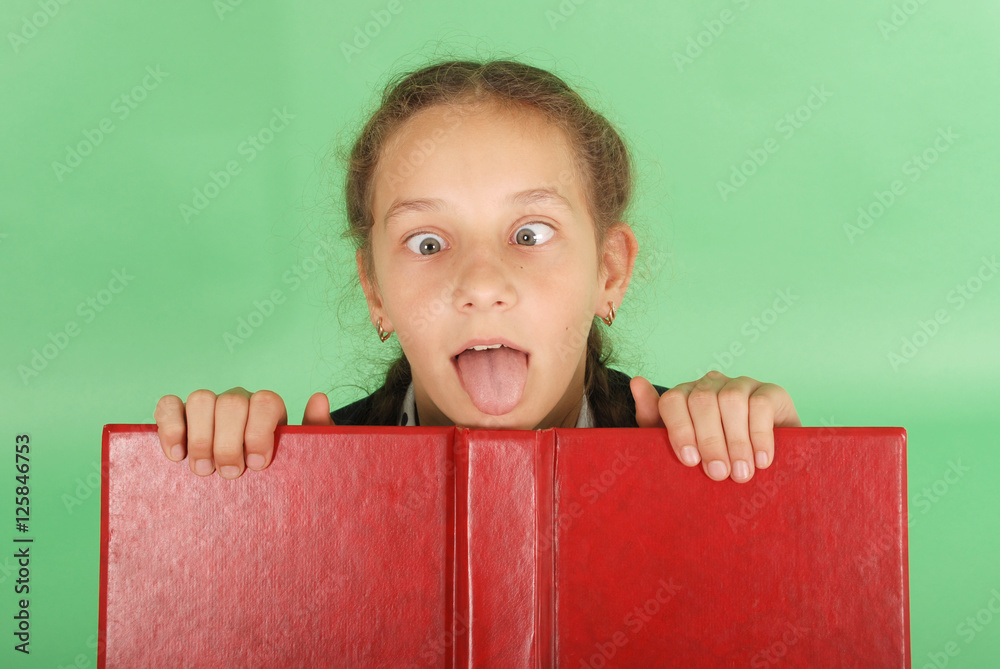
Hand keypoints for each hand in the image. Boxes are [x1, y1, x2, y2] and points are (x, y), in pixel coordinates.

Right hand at [154, 388, 335, 478]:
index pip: (266, 402)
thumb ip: (316, 431)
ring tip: (203, 470)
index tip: (258, 465)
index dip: (260, 433)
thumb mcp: (302, 457)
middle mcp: (238, 402)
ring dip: (200, 438)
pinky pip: (168, 405)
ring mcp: (208, 407)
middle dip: (229, 443)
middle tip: (230, 474)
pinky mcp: (179, 416)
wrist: (252, 490)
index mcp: (268, 409)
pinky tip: (176, 455)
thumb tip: (318, 398)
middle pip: (231, 403)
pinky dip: (169, 427)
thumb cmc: (278, 471)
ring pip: (200, 399)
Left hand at [631, 370, 800, 482]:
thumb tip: (637, 382)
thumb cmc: (713, 458)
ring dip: (736, 441)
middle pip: (702, 400)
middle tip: (719, 474)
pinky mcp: (772, 391)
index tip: (690, 462)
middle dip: (709, 440)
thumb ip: (653, 419)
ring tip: (741, 472)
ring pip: (731, 400)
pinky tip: (761, 460)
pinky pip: (762, 404)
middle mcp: (711, 384)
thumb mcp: (680, 448)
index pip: (672, 400)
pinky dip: (760, 434)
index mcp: (685, 395)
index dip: (679, 430)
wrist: (760, 466)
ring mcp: (742, 384)